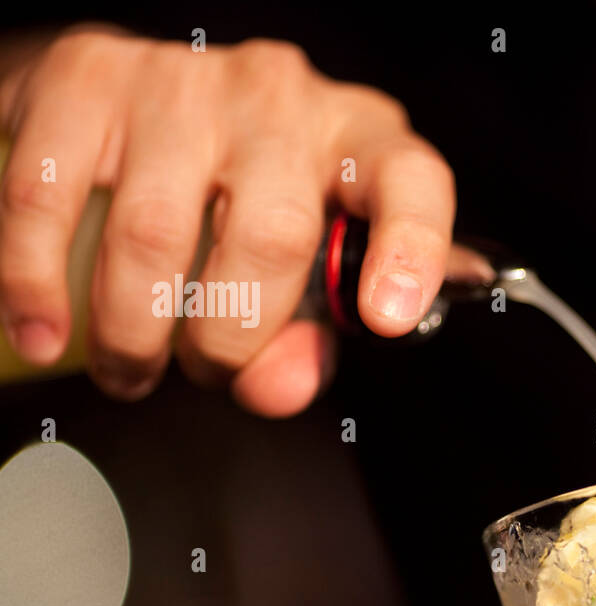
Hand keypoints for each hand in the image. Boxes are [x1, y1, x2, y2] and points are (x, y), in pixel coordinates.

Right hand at [0, 26, 453, 415]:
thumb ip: (305, 336)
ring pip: (158, 230)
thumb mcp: (300, 267)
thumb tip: (276, 389)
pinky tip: (47, 330)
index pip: (410, 181)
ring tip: (133, 368)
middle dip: (231, 339)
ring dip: (137, 331)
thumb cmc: (240, 195)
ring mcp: (184, 82)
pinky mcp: (88, 77)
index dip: (409, 250)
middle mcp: (281, 98)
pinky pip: (49, 196)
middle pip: (273, 235)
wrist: (135, 104)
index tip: (385, 316)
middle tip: (206, 372)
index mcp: (358, 140)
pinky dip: (38, 282)